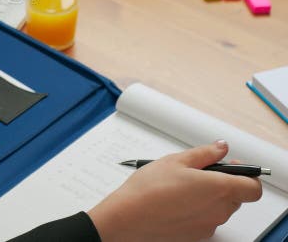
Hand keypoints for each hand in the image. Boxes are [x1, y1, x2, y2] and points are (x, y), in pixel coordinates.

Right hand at [88, 140, 262, 241]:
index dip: (246, 175)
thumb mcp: (176, 160)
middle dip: (224, 183)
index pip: (253, 186)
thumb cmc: (149, 188)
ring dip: (210, 197)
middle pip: (237, 196)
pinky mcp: (197, 236)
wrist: (129, 217)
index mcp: (218, 188)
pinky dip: (198, 210)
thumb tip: (221, 148)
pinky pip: (207, 219)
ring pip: (221, 208)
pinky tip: (176, 201)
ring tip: (182, 186)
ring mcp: (209, 225)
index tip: (230, 166)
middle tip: (200, 172)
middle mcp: (219, 210)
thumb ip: (205, 153)